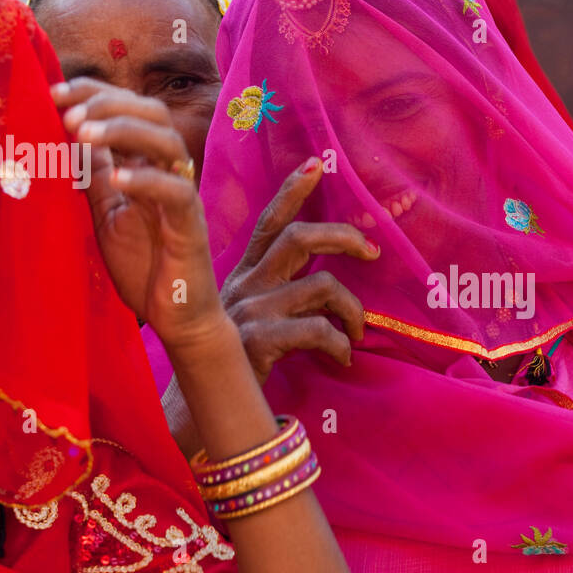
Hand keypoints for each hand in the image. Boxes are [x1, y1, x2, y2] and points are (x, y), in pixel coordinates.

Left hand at [53, 78, 225, 351]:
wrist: (176, 317)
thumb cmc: (144, 266)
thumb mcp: (104, 214)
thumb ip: (91, 176)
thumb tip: (62, 138)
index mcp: (147, 165)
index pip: (129, 109)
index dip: (94, 93)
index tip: (53, 92)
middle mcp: (168, 172)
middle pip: (152, 113)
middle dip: (108, 104)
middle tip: (68, 113)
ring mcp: (182, 196)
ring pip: (167, 142)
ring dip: (123, 130)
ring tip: (83, 133)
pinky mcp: (190, 225)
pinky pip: (175, 192)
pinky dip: (146, 179)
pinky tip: (116, 177)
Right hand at [221, 157, 379, 380]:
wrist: (199, 407)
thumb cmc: (235, 362)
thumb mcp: (250, 317)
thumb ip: (279, 295)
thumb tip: (328, 285)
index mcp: (244, 275)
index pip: (269, 223)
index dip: (292, 191)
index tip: (316, 165)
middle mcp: (246, 284)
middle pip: (300, 238)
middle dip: (343, 237)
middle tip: (372, 251)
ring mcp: (252, 311)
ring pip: (321, 285)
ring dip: (353, 309)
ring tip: (358, 332)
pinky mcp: (259, 340)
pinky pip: (319, 330)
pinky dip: (340, 344)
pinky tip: (341, 359)